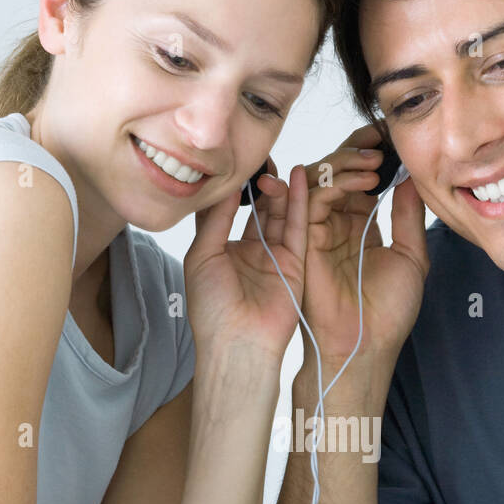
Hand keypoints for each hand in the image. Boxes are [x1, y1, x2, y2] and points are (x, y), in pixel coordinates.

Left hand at [182, 158, 307, 363]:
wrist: (239, 342)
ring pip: (279, 215)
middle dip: (259, 186)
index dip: (233, 188)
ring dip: (278, 190)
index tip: (233, 162)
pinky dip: (300, 202)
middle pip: (258, 210)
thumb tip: (223, 186)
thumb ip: (215, 220)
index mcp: (223, 252)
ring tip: (276, 167)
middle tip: (260, 162)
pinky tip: (298, 177)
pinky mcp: (296, 263)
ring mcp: (274, 257)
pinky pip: (299, 227)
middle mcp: (250, 252)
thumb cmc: (212, 307)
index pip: (230, 211)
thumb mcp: (202, 256)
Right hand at [302, 124, 428, 368]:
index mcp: (360, 226)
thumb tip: (413, 178)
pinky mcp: (304, 237)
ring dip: (348, 161)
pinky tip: (362, 180)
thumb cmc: (388, 312)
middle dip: (358, 149)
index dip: (373, 156)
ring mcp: (318, 228)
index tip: (392, 139)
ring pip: (323, 177)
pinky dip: (334, 180)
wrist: (366, 345)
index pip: (361, 179)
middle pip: (339, 171)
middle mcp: (337, 223)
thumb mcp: (411, 256)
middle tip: (380, 138)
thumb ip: (409, 216)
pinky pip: (312, 196)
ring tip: (375, 162)